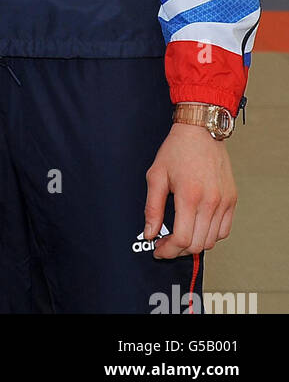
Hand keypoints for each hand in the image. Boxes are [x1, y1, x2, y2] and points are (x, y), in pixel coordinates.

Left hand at [144, 123, 235, 258]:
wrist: (200, 131)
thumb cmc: (177, 150)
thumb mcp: (156, 175)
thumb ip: (153, 208)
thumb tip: (150, 233)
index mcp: (189, 196)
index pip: (182, 239)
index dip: (168, 250)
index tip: (158, 250)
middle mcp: (210, 202)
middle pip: (197, 244)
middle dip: (178, 250)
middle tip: (166, 244)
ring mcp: (224, 202)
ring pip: (211, 241)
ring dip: (194, 244)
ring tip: (180, 235)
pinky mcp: (232, 200)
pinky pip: (223, 230)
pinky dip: (210, 235)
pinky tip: (196, 226)